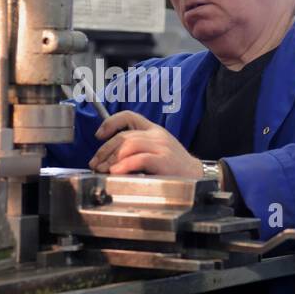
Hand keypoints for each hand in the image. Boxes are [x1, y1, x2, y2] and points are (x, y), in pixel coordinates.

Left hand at [89, 111, 203, 176]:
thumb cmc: (176, 167)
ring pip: (129, 144)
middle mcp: (157, 135)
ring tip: (103, 169)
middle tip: (95, 163)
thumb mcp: (156, 151)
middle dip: (105, 150)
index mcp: (154, 130)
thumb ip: (137, 148)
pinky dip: (124, 165)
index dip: (110, 122)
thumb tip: (111, 157)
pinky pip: (139, 158)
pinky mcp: (164, 161)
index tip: (99, 135)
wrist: (198, 177)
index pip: (129, 116)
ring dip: (112, 158)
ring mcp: (161, 147)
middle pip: (124, 135)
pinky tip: (116, 172)